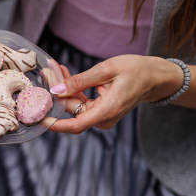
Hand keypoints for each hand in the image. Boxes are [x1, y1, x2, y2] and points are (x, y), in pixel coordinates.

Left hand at [49, 55, 182, 133]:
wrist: (155, 76)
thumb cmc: (136, 70)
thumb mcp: (107, 70)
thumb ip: (80, 81)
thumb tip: (57, 90)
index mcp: (108, 110)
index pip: (77, 125)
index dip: (56, 125)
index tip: (40, 119)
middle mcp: (104, 118)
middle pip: (73, 111)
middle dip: (58, 94)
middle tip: (48, 73)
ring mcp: (102, 116)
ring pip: (75, 106)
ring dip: (65, 89)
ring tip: (57, 69)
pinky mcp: (100, 111)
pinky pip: (82, 103)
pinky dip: (73, 90)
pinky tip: (66, 74)